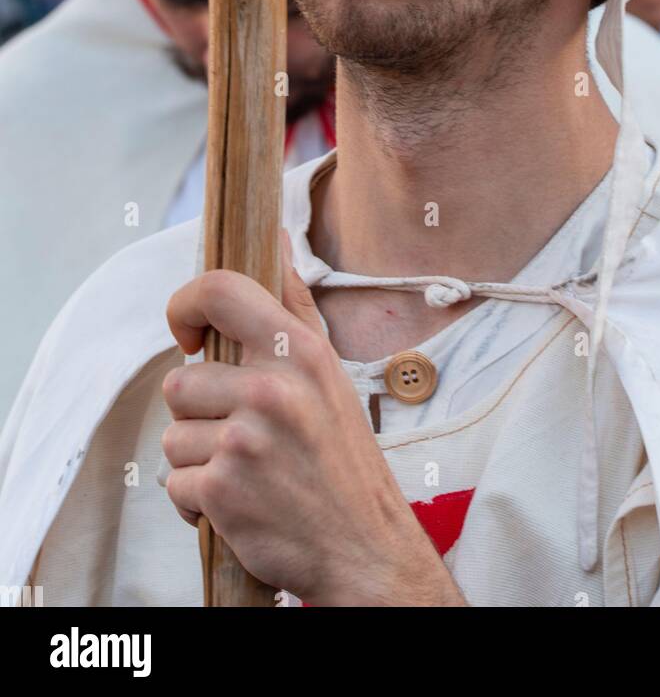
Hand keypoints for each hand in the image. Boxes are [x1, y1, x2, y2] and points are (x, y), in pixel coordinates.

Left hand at [161, 233, 466, 605]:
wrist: (364, 547)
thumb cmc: (342, 455)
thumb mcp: (329, 371)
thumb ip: (295, 303)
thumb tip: (276, 234)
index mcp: (299, 351)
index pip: (221, 290)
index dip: (185, 304)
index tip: (188, 335)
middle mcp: (272, 387)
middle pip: (180, 380)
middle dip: (199, 415)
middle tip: (245, 438)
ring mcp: (245, 439)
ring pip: (173, 436)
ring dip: (198, 461)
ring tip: (247, 473)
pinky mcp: (222, 488)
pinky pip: (175, 485)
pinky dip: (197, 504)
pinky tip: (240, 506)